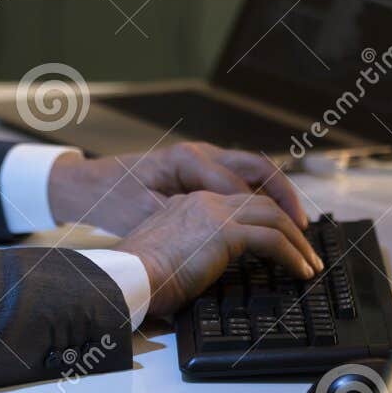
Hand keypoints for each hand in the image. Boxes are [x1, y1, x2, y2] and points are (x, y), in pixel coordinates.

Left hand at [46, 140, 307, 236]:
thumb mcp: (145, 214)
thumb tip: (223, 238)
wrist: (87, 184)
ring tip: (298, 225)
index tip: (284, 240)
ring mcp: (203, 158)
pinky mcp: (201, 170)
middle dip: (285, 196)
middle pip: (257, 168)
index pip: (239, 186)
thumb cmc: (111, 198)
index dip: (265, 214)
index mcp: (188, 160)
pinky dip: (261, 196)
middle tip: (303, 228)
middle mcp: (201, 153)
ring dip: (278, 194)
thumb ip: (185, 221)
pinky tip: (271, 219)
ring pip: (254, 171)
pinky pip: (240, 178)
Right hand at [115, 191, 324, 317]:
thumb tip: (204, 270)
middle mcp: (204, 201)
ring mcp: (215, 213)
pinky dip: (292, 254)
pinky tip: (301, 271)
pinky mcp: (224, 232)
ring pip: (273, 217)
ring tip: (310, 264)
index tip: (281, 238)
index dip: (264, 218)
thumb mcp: (167, 256)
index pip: (238, 203)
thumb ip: (190, 251)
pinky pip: (272, 239)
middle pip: (261, 204)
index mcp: (189, 204)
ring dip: (297, 242)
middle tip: (306, 249)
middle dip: (289, 226)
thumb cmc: (137, 278)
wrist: (125, 277)